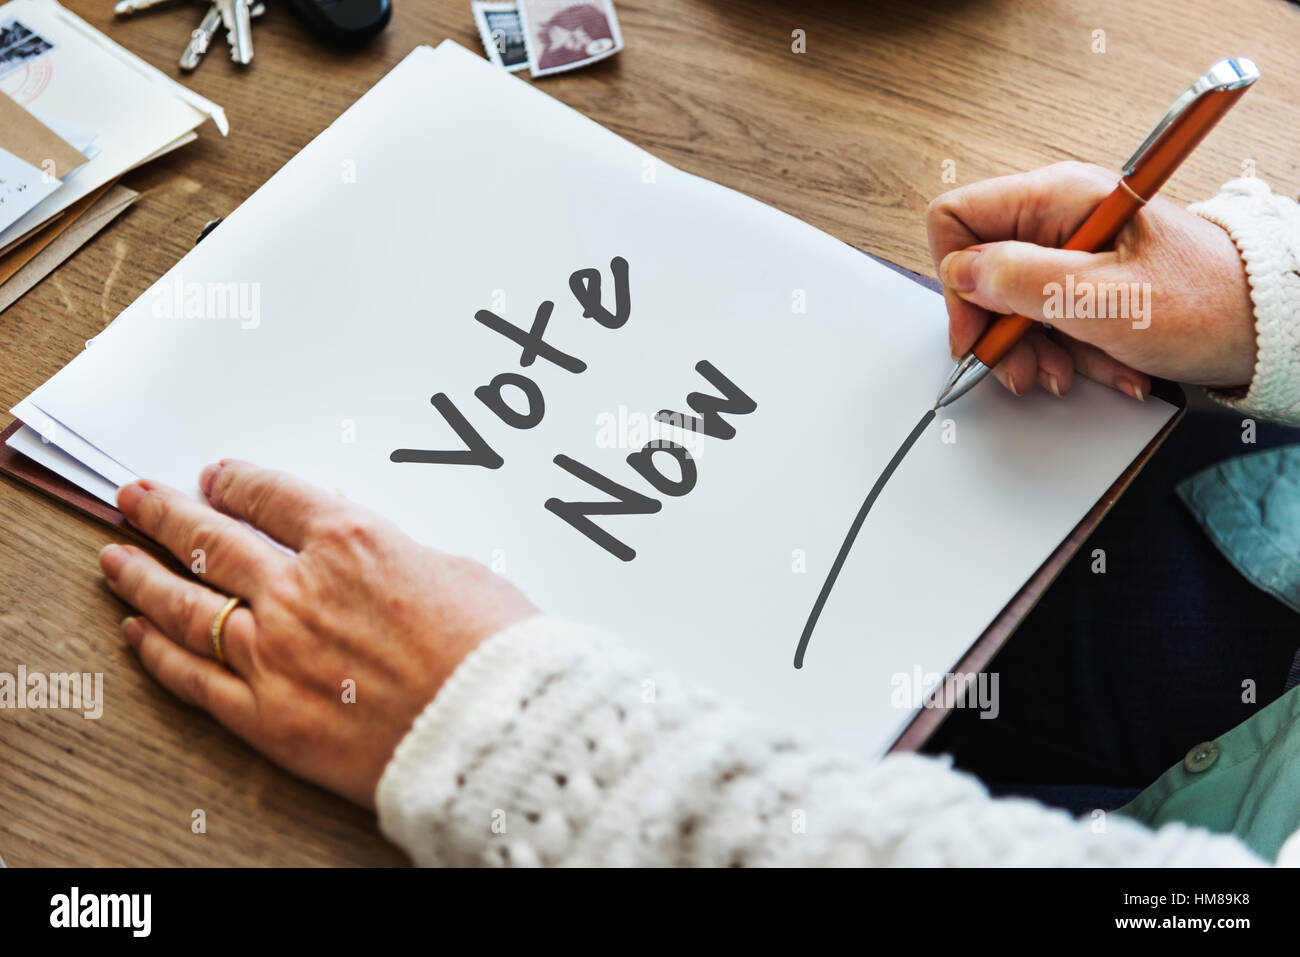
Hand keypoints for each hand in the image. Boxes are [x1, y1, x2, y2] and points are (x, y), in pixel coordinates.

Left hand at [98, 462, 536, 807]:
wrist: (495, 728)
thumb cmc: (492, 652)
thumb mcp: (454, 571)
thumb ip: (395, 558)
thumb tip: (370, 563)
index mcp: (351, 542)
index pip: (272, 496)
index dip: (237, 482)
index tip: (217, 478)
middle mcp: (299, 590)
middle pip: (212, 540)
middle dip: (167, 514)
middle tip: (137, 499)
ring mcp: (275, 653)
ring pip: (187, 604)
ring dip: (144, 575)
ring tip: (116, 559)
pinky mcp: (267, 716)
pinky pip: (195, 677)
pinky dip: (159, 653)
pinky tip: (138, 634)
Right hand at [926, 161, 1257, 398]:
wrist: (1269, 324)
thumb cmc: (1207, 303)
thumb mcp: (1105, 300)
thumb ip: (1024, 282)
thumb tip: (963, 274)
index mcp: (1058, 199)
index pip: (957, 219)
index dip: (957, 280)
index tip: (979, 330)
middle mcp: (1058, 217)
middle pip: (983, 272)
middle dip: (1001, 331)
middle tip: (1027, 368)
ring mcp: (1072, 250)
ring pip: (1014, 305)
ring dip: (1039, 351)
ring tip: (1075, 373)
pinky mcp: (1087, 280)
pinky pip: (1050, 320)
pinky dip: (1071, 352)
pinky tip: (1105, 367)